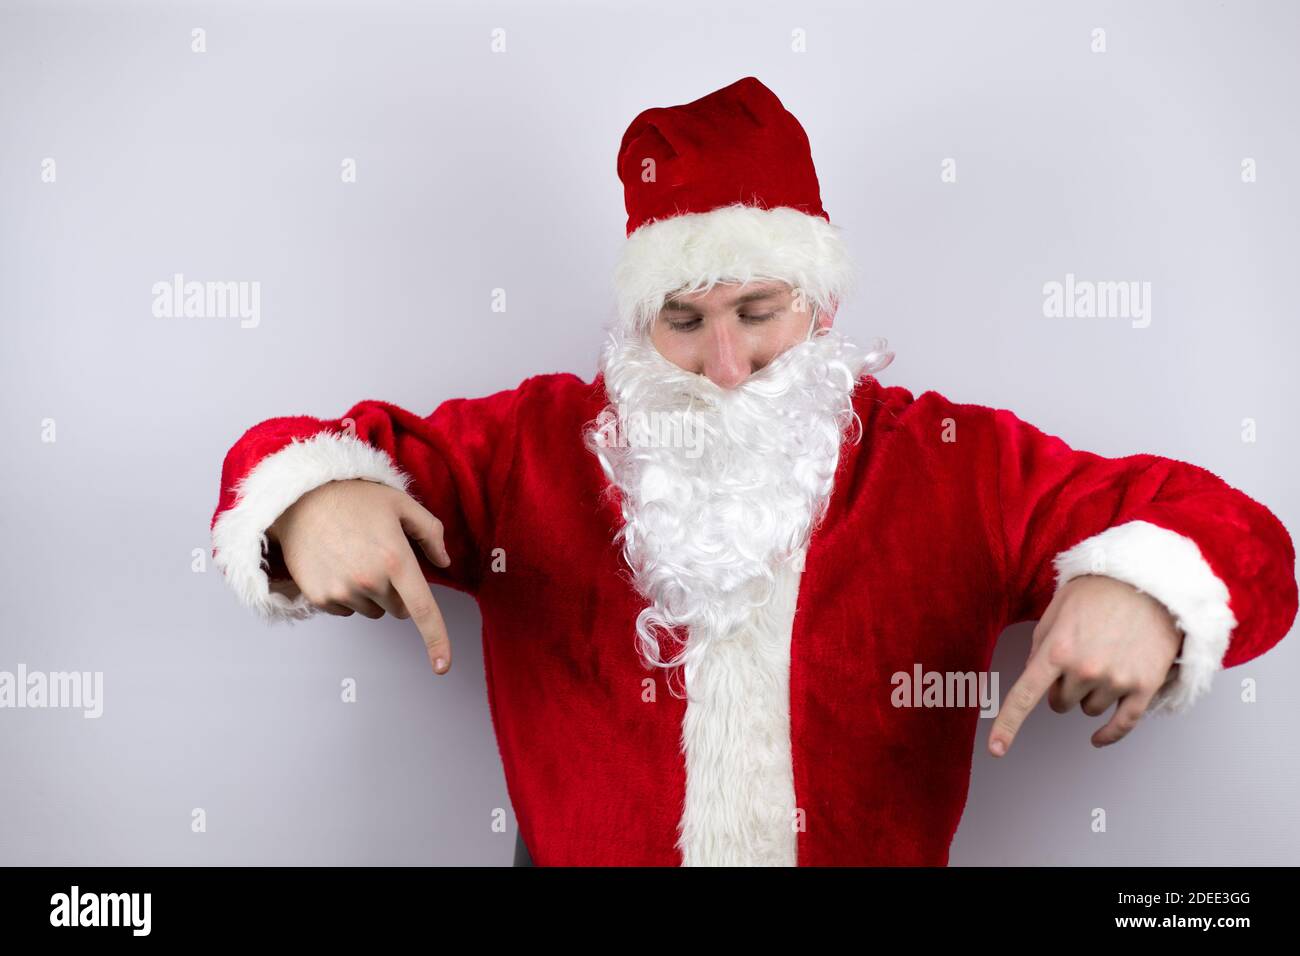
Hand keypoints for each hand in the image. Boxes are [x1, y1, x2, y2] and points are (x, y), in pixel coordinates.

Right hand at [267, 479, 454, 674]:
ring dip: (371, 593)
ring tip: (355, 557)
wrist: (300, 498)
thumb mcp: (402, 504)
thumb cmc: (355, 498)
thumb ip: (431, 533)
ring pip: (372, 611)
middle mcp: (370, 581)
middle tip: (381, 559)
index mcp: (396, 560)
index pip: (423, 610)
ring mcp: (342, 591)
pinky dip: (347, 595)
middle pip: (399, 610)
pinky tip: (337, 565)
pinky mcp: (319, 597)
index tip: (442, 666)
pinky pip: (346, 610)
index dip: (437, 640)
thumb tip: (443, 562)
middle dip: (398, 593)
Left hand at [988, 574, 1182, 755]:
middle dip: (1061, 688)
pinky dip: (1109, 734)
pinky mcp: (1144, 687)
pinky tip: (1097, 738)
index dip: (1008, 725)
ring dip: (1089, 696)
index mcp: (1057, 650)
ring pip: (1088, 711)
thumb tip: (1034, 677)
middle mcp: (1085, 670)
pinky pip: (1123, 724)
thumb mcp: (1057, 610)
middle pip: (1059, 703)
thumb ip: (1041, 646)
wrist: (1152, 583)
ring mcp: (1116, 680)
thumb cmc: (1099, 592)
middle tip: (1076, 661)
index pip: (1025, 696)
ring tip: (1103, 661)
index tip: (996, 749)